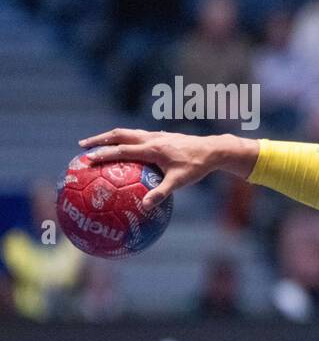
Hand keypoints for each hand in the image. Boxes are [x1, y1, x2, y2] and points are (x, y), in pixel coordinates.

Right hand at [78, 129, 256, 211]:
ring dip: (110, 137)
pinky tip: (123, 149)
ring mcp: (156, 135)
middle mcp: (151, 138)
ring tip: (97, 144)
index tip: (85, 159)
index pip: (121, 150)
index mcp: (152, 148)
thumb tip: (144, 207)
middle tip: (82, 147)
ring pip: (127, 133)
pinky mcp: (161, 136)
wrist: (213, 150)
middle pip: (118, 135)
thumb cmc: (196, 167)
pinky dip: (125, 140)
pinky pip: (138, 136)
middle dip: (99, 140)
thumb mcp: (179, 182)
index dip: (102, 154)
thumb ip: (160, 193)